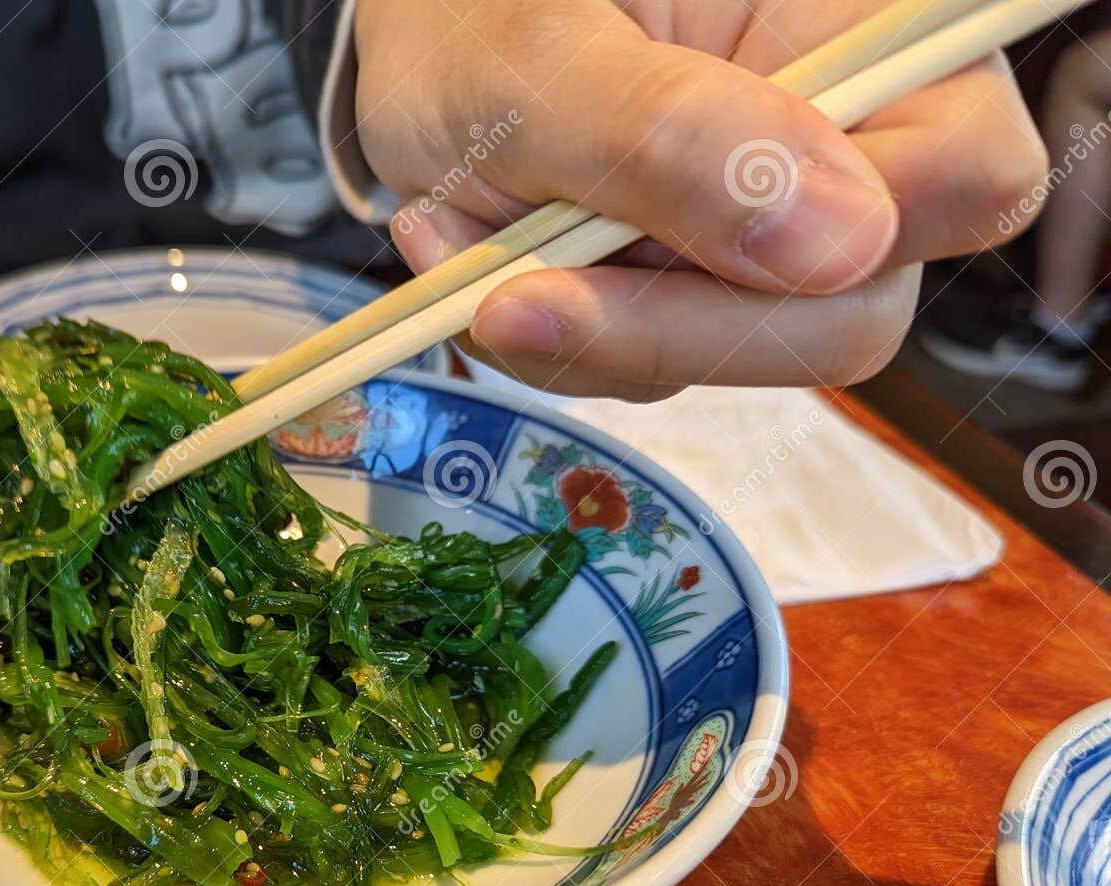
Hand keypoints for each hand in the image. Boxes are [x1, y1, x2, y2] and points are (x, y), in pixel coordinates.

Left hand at [353, 0, 1048, 399]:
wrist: (404, 42)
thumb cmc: (471, 9)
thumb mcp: (541, 57)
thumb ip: (674, 137)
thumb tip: (841, 242)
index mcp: (860, 38)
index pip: (965, 177)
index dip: (859, 246)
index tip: (697, 247)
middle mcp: (835, 151)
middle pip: (850, 313)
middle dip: (669, 324)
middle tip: (513, 299)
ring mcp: (757, 238)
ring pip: (727, 354)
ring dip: (580, 326)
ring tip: (459, 233)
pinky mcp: (681, 292)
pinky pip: (642, 365)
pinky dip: (545, 331)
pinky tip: (468, 254)